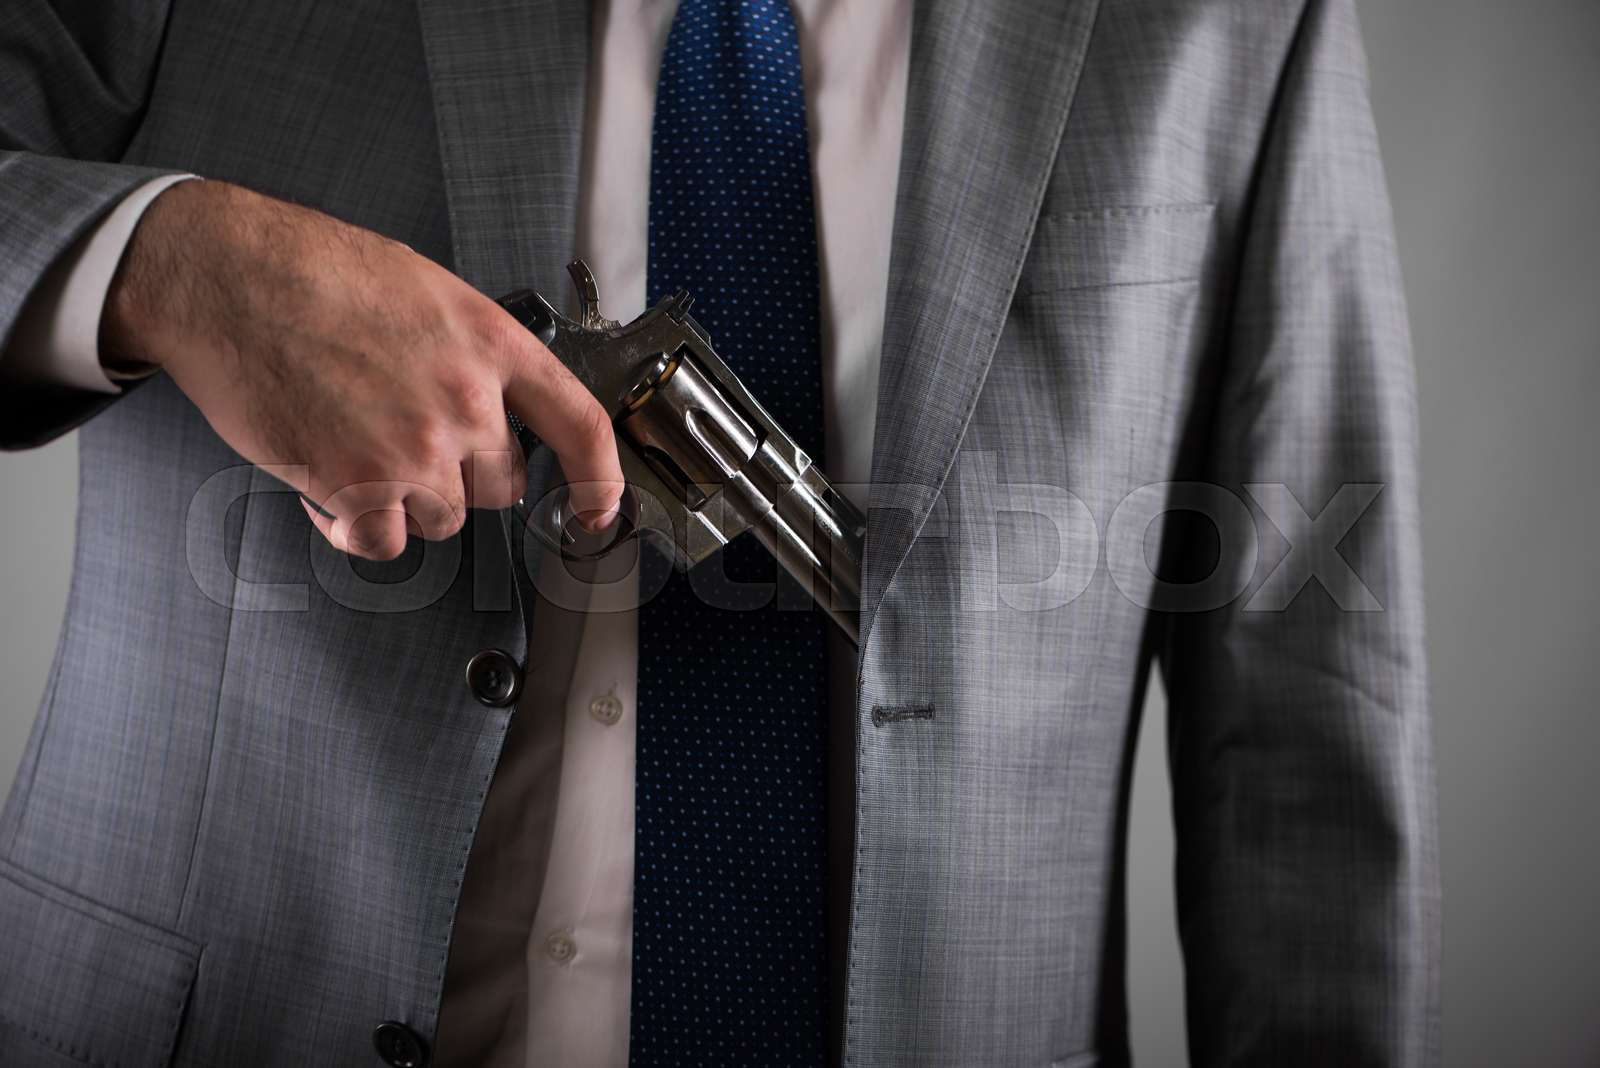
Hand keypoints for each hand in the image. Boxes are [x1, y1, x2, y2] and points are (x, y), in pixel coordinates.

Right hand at [100, 179, 622, 559]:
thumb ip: (472, 353)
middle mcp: (465, 402)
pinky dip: (354, 527)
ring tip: (354, 447)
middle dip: (459, 475)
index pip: (579, 426)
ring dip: (403, 500)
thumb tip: (490, 398)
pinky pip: (382, 542)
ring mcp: (413, 448)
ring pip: (441, 519)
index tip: (600, 513)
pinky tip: (329, 489)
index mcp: (492, 345)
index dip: (600, 482)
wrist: (226, 276)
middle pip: (499, 487)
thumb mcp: (426, 290)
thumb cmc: (314, 270)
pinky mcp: (355, 484)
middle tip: (403, 438)